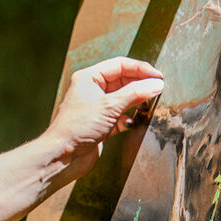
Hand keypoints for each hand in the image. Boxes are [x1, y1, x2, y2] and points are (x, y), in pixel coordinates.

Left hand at [42, 56, 163, 186]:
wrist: (63, 156)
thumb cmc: (76, 127)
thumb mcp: (110, 106)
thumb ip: (135, 93)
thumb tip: (155, 84)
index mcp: (89, 78)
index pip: (119, 65)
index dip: (140, 69)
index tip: (157, 76)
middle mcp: (91, 90)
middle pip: (122, 81)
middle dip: (140, 85)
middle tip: (157, 90)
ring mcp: (96, 107)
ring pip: (122, 99)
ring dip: (135, 102)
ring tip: (148, 105)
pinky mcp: (100, 124)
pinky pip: (119, 116)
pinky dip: (127, 118)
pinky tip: (130, 123)